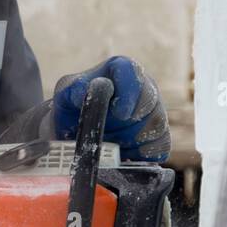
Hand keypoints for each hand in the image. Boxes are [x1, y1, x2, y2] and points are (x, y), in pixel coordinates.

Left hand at [52, 56, 169, 162]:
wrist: (78, 132)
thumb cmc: (73, 108)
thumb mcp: (65, 96)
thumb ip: (71, 90)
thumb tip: (81, 94)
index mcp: (120, 70)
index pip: (131, 71)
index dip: (129, 91)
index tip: (120, 113)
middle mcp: (143, 86)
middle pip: (149, 101)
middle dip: (129, 122)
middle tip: (110, 135)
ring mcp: (155, 111)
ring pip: (157, 125)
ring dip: (132, 141)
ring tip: (111, 146)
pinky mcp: (159, 136)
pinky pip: (160, 147)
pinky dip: (142, 155)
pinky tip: (124, 157)